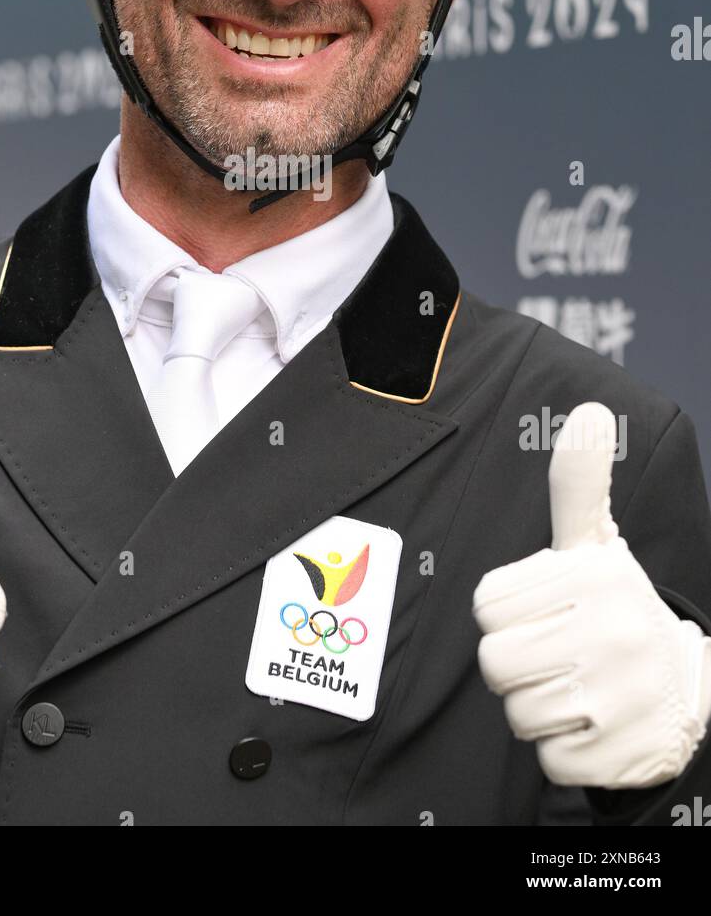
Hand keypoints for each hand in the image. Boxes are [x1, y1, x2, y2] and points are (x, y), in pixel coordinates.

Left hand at [472, 402, 710, 788]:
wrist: (683, 690)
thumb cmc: (615, 608)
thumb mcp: (597, 544)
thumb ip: (579, 484)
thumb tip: (589, 412)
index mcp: (594, 576)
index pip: (487, 604)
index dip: (507, 611)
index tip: (543, 609)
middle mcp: (610, 632)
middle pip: (494, 660)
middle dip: (516, 662)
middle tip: (554, 652)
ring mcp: (618, 697)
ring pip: (516, 712)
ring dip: (536, 706)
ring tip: (574, 686)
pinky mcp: (619, 754)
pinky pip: (547, 759)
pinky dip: (562, 748)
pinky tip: (593, 724)